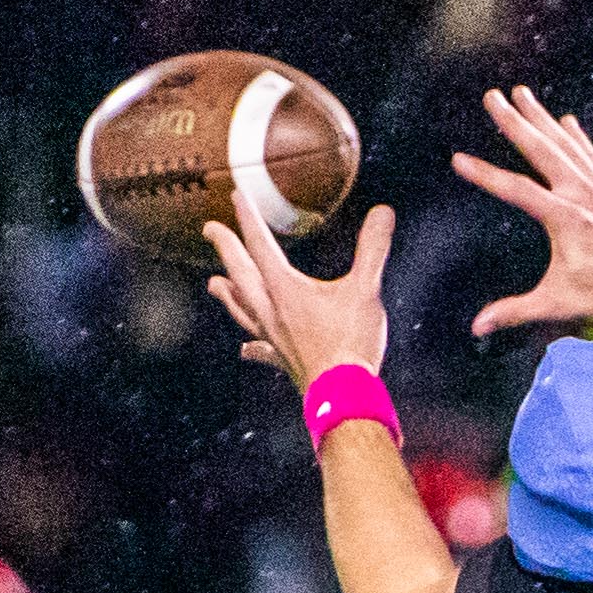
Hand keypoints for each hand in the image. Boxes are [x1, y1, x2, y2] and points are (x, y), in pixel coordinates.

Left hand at [205, 191, 393, 391]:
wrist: (344, 397)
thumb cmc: (350, 345)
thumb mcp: (367, 291)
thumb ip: (373, 249)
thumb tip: (383, 212)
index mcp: (285, 289)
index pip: (261, 245)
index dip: (248, 217)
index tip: (236, 195)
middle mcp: (272, 311)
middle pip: (241, 273)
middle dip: (225, 248)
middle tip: (209, 229)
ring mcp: (275, 338)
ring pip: (242, 311)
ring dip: (227, 295)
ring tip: (213, 284)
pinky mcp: (285, 361)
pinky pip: (262, 351)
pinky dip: (253, 348)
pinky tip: (245, 350)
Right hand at [454, 87, 592, 335]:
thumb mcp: (559, 303)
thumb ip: (516, 311)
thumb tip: (478, 326)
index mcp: (566, 218)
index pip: (516, 189)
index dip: (485, 174)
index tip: (459, 159)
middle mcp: (583, 195)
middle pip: (542, 149)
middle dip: (515, 121)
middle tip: (493, 97)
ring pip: (567, 144)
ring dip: (543, 118)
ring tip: (522, 93)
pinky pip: (592, 155)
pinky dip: (578, 136)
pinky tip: (567, 120)